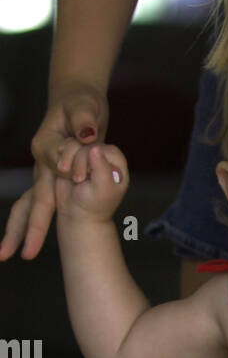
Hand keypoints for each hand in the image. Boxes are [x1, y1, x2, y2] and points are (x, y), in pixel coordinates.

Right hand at [0, 79, 107, 260]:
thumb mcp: (84, 106)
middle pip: (33, 199)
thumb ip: (84, 119)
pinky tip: (16, 245)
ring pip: (27, 207)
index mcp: (46, 145)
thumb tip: (89, 135)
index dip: (68, 168)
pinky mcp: (50, 180)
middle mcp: (41, 164)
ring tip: (4, 254)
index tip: (76, 172)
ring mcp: (43, 175)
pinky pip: (34, 206)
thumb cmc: (80, 104)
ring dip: (17, 231)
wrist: (73, 102)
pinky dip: (26, 225)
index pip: (56, 165)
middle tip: (27, 254)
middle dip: (30, 228)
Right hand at [55, 144, 127, 222]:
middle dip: (78, 162)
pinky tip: (62, 169)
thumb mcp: (102, 189)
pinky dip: (61, 157)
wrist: (77, 214)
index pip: (103, 149)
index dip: (90, 160)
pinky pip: (64, 145)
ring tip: (68, 174)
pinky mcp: (72, 155)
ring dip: (68, 158)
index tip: (84, 178)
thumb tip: (95, 147)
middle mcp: (103, 155)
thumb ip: (102, 168)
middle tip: (77, 180)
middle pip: (87, 144)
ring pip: (74, 143)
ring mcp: (87, 154)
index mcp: (117, 162)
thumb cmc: (94, 205)